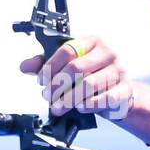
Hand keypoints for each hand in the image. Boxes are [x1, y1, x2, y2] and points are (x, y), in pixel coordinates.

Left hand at [19, 35, 133, 117]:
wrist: (117, 92)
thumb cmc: (91, 76)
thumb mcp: (67, 67)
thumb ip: (45, 64)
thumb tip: (25, 66)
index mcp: (91, 42)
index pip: (67, 50)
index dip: (50, 67)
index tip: (42, 80)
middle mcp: (107, 53)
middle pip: (75, 68)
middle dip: (57, 85)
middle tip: (48, 96)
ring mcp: (118, 70)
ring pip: (88, 84)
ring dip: (69, 98)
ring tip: (59, 106)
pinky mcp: (125, 88)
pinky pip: (104, 98)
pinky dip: (89, 105)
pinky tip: (80, 107)